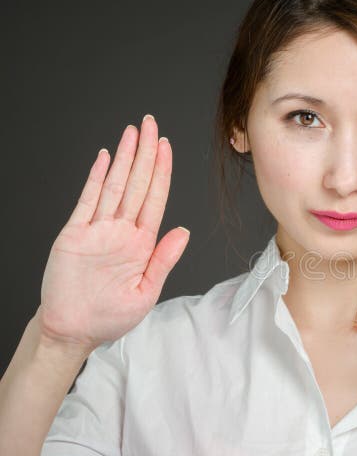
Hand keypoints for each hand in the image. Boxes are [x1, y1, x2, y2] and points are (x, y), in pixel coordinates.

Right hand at [38, 114, 189, 354]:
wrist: (73, 330)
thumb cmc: (110, 316)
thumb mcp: (145, 292)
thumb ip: (164, 260)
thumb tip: (184, 232)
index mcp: (141, 244)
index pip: (155, 199)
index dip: (162, 172)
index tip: (167, 148)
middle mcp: (121, 231)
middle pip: (137, 184)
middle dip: (145, 154)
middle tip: (151, 125)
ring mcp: (97, 230)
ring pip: (114, 186)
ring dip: (124, 158)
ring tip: (133, 133)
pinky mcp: (74, 234)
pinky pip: (87, 200)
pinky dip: (96, 178)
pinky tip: (105, 158)